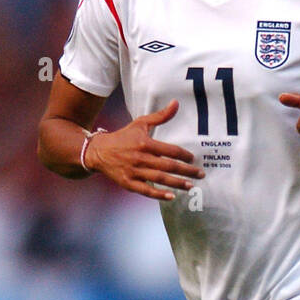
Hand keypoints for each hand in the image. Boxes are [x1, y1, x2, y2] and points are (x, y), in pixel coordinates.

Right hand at [86, 100, 203, 200]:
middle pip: (168, 166)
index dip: (184, 155)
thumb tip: (176, 103)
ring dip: (176, 183)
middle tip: (200, 174)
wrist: (99, 151)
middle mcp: (140, 158)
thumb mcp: (140, 124)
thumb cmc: (123, 137)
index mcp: (145, 143)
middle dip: (186, 171)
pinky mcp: (128, 183)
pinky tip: (171, 196)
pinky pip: (146, 191)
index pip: (170, 150)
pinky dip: (158, 194)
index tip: (193, 159)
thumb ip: (160, 116)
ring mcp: (134, 171)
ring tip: (190, 186)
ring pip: (159, 179)